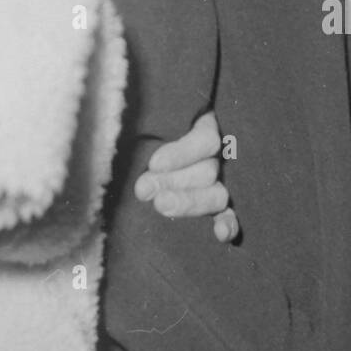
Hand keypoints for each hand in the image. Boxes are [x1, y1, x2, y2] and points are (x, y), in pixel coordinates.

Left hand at [134, 110, 238, 242]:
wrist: (158, 142)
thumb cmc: (151, 122)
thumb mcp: (155, 116)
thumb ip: (148, 121)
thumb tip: (120, 119)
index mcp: (208, 124)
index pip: (205, 140)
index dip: (182, 154)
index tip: (154, 165)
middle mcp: (221, 153)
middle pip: (207, 170)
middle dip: (173, 182)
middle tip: (143, 189)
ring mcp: (224, 180)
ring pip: (216, 194)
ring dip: (189, 202)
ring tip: (160, 205)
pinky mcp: (223, 206)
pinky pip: (230, 215)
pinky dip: (228, 224)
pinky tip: (220, 234)